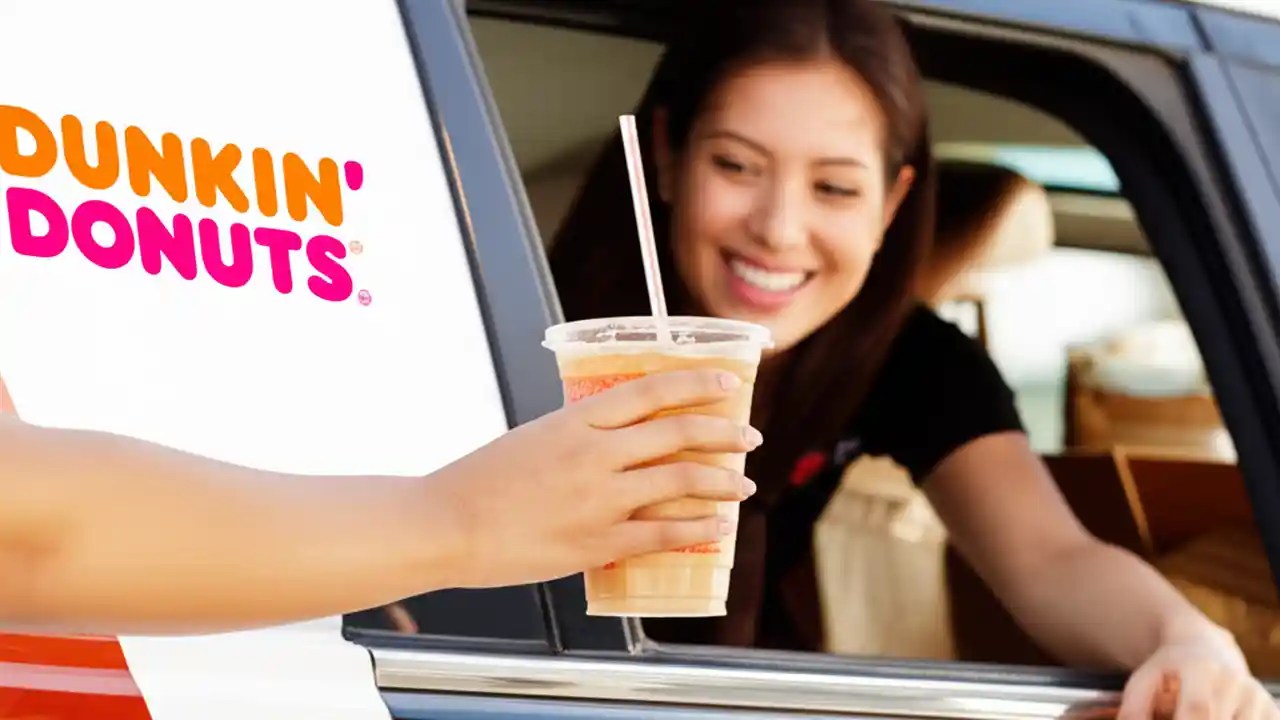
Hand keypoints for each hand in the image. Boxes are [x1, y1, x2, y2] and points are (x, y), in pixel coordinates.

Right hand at [425, 368, 760, 588]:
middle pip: (677, 433)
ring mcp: (599, 498)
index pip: (651, 391)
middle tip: (749, 436)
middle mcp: (595, 453)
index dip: (697, 384)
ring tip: (743, 484)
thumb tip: (623, 441)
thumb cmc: (482, 482)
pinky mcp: (598, 541)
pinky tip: (717, 526)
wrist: (447, 526)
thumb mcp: (534, 437)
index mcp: (576, 419)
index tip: (727, 384)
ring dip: (721, 481)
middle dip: (724, 433)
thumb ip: (581, 435)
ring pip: (680, 481)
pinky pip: (663, 531)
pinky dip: (697, 527)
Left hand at [1119, 626, 1276, 719]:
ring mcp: (1257, 697)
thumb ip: (1134, 707)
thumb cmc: (1170, 669)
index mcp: (1201, 669)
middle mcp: (1234, 682)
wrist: (1206, 648)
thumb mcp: (1144, 679)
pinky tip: (1222, 718)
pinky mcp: (1271, 710)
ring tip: (1200, 716)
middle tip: (1175, 719)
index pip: (1198, 711)